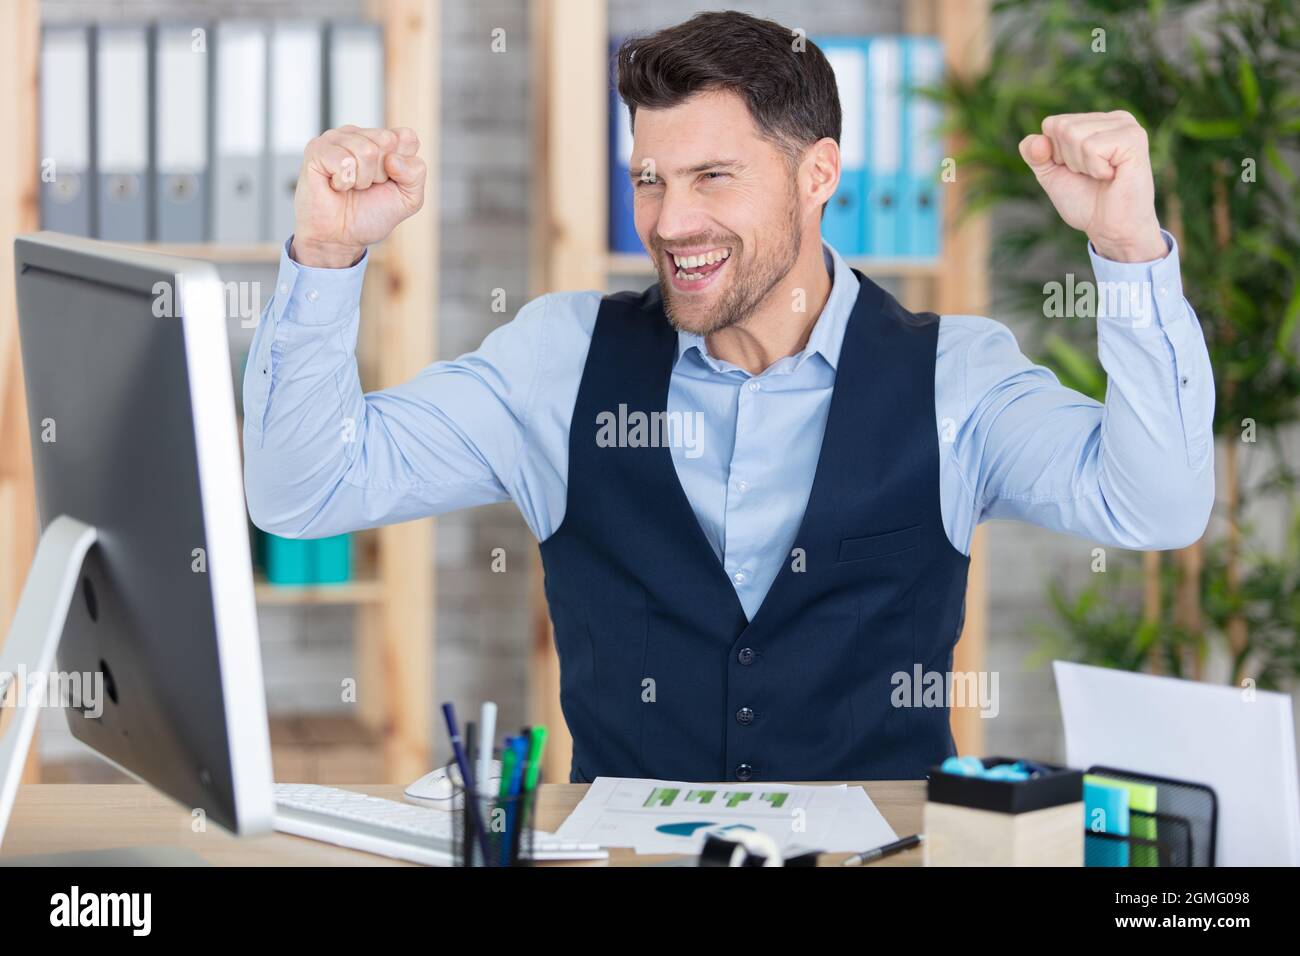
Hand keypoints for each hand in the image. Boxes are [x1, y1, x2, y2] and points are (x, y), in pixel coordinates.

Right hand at [290, 126, 425, 267]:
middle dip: (381, 173)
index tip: (388, 182)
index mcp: (384, 141)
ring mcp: (337, 138)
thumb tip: (392, 158)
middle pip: (387, 140)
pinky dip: (344, 182)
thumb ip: (416, 174)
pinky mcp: (317, 149)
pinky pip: (343, 160)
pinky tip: (336, 186)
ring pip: (366, 151)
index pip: (407, 137)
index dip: (402, 167)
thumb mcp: (409, 199)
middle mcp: (360, 134)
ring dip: (362, 180)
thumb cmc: (370, 215)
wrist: (342, 238)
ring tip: (351, 187)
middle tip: (367, 186)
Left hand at [1018, 111, 1165, 262]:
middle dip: (1068, 159)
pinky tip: (1112, 176)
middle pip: (1062, 127)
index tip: (1077, 171)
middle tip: (1091, 176)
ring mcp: (1126, 125)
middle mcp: (1114, 118)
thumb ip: (1034, 154)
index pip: (1052, 124)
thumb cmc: (1085, 201)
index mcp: (1097, 121)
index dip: (1054, 155)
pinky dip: (1095, 168)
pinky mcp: (1134, 138)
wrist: (1111, 229)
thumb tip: (1036, 140)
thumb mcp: (1050, 175)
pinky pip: (1091, 146)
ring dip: (1082, 165)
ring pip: (1074, 134)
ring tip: (1102, 176)